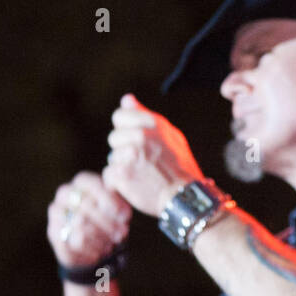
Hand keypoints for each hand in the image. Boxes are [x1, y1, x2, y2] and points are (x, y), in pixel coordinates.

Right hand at [47, 172, 131, 267]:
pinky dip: (87, 250)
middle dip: (108, 223)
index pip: (94, 186)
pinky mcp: (52, 232)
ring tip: (112, 245)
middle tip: (122, 235)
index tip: (126, 217)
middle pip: (86, 206)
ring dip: (99, 238)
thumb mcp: (119, 209)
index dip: (110, 201)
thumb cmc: (110, 217)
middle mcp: (65, 194)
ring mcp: (56, 213)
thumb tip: (123, 215)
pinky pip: (70, 243)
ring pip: (78, 226)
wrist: (92, 239)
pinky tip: (98, 254)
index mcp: (83, 182)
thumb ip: (120, 207)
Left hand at [102, 94, 203, 216]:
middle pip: (114, 138)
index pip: (119, 116)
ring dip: (123, 167)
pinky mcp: (122, 174)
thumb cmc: (179, 166)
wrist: (185, 197)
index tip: (134, 140)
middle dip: (123, 150)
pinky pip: (109, 174)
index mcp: (152, 123)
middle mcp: (141, 135)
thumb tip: (126, 99)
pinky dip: (118, 183)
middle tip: (142, 162)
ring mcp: (130, 154)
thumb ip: (145, 115)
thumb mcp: (169, 135)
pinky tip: (134, 185)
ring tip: (141, 175)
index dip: (124, 129)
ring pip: (112, 158)